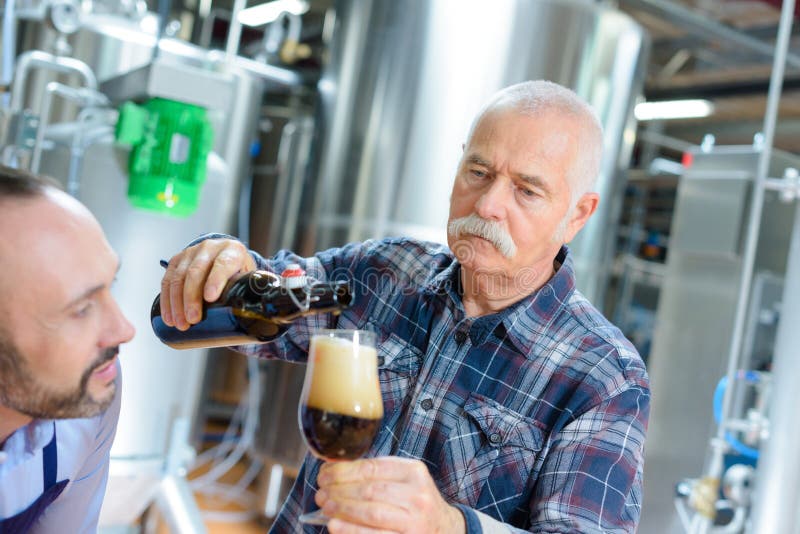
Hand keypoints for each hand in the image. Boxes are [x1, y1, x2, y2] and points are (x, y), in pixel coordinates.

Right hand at [159, 238, 255, 329]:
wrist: (225, 257)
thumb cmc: (240, 273)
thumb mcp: (249, 277)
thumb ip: (255, 290)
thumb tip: (267, 312)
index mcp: (233, 250)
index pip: (223, 263)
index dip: (216, 279)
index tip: (210, 298)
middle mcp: (210, 247)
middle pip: (197, 271)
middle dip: (192, 298)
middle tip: (193, 320)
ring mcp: (191, 252)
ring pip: (179, 276)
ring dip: (176, 303)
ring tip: (180, 324)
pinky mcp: (176, 260)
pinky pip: (167, 280)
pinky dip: (166, 300)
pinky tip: (169, 317)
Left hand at [315, 457, 465, 533]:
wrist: (445, 530)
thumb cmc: (415, 502)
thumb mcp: (406, 480)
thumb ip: (378, 473)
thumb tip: (334, 471)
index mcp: (414, 472)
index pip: (372, 468)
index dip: (343, 471)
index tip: (324, 474)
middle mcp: (417, 495)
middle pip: (369, 490)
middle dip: (339, 491)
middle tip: (321, 492)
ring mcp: (414, 521)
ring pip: (371, 513)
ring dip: (342, 510)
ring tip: (325, 506)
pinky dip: (351, 531)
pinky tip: (335, 525)